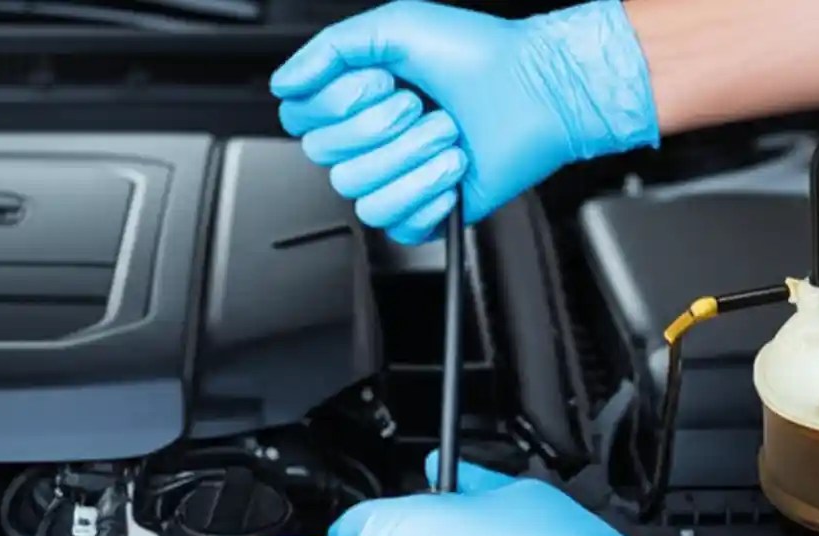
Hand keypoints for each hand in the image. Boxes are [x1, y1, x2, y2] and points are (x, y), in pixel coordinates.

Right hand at [270, 0, 659, 243]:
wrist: (535, 90)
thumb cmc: (479, 56)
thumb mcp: (394, 27)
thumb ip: (329, 50)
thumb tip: (283, 83)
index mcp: (356, 99)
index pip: (301, 119)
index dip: (337, 104)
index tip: (381, 81)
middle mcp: (371, 140)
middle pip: (328, 157)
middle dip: (383, 127)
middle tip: (423, 106)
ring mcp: (397, 178)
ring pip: (360, 192)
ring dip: (411, 159)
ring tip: (448, 136)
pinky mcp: (425, 212)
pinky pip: (394, 224)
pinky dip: (426, 195)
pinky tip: (452, 171)